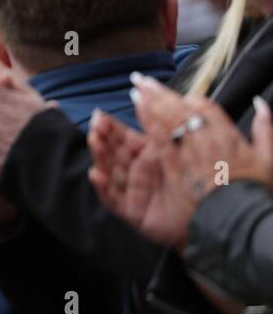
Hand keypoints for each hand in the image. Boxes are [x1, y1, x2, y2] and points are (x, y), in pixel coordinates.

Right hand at [88, 109, 190, 248]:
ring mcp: (132, 191)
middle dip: (102, 138)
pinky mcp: (132, 211)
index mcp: (146, 155)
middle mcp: (136, 172)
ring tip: (95, 142)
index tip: (99, 115)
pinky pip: (113, 200)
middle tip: (96, 126)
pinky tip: (97, 176)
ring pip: (110, 172)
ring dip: (100, 156)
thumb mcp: (180, 146)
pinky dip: (103, 188)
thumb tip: (145, 97)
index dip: (110, 127)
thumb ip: (161, 124)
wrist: (218, 217)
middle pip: (112, 153)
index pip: (122, 138)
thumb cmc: (199, 179)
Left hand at [133, 73, 272, 195]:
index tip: (178, 94)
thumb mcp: (268, 158)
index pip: (206, 107)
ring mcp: (191, 152)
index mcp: (229, 135)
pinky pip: (160, 140)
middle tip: (142, 81)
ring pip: (167, 119)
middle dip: (160, 93)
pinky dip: (149, 124)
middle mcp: (207, 138)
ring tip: (135, 91)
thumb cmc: (255, 191)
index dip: (190, 98)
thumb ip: (264, 128)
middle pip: (180, 108)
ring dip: (149, 103)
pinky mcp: (177, 167)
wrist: (242, 218)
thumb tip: (260, 103)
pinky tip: (138, 113)